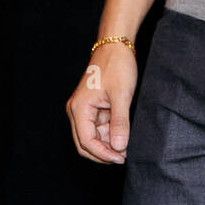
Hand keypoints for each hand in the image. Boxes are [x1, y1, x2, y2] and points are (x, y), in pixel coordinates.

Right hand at [66, 43, 136, 164]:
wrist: (116, 45)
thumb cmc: (117, 66)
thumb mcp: (122, 96)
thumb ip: (120, 123)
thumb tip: (119, 147)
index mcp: (79, 108)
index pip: (86, 142)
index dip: (103, 154)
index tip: (121, 158)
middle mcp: (77, 110)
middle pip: (85, 143)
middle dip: (103, 152)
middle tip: (124, 157)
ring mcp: (84, 109)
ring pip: (92, 136)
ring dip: (107, 143)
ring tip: (127, 146)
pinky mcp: (93, 106)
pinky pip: (98, 127)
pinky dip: (109, 133)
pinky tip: (123, 135)